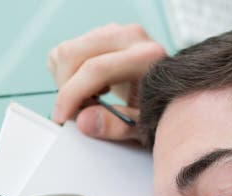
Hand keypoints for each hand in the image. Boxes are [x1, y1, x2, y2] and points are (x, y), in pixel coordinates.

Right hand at [48, 23, 165, 141]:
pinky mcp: (103, 34)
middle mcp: (130, 37)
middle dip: (65, 87)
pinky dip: (68, 73)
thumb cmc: (159, 110)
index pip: (96, 69)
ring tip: (92, 99)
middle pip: (72, 53)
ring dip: (66, 80)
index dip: (72, 94)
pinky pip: (66, 50)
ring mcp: (116, 32)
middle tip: (78, 111)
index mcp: (146, 56)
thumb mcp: (144, 126)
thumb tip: (83, 121)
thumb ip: (117, 126)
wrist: (170, 93)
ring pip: (66, 50)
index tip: (62, 117)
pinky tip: (92, 86)